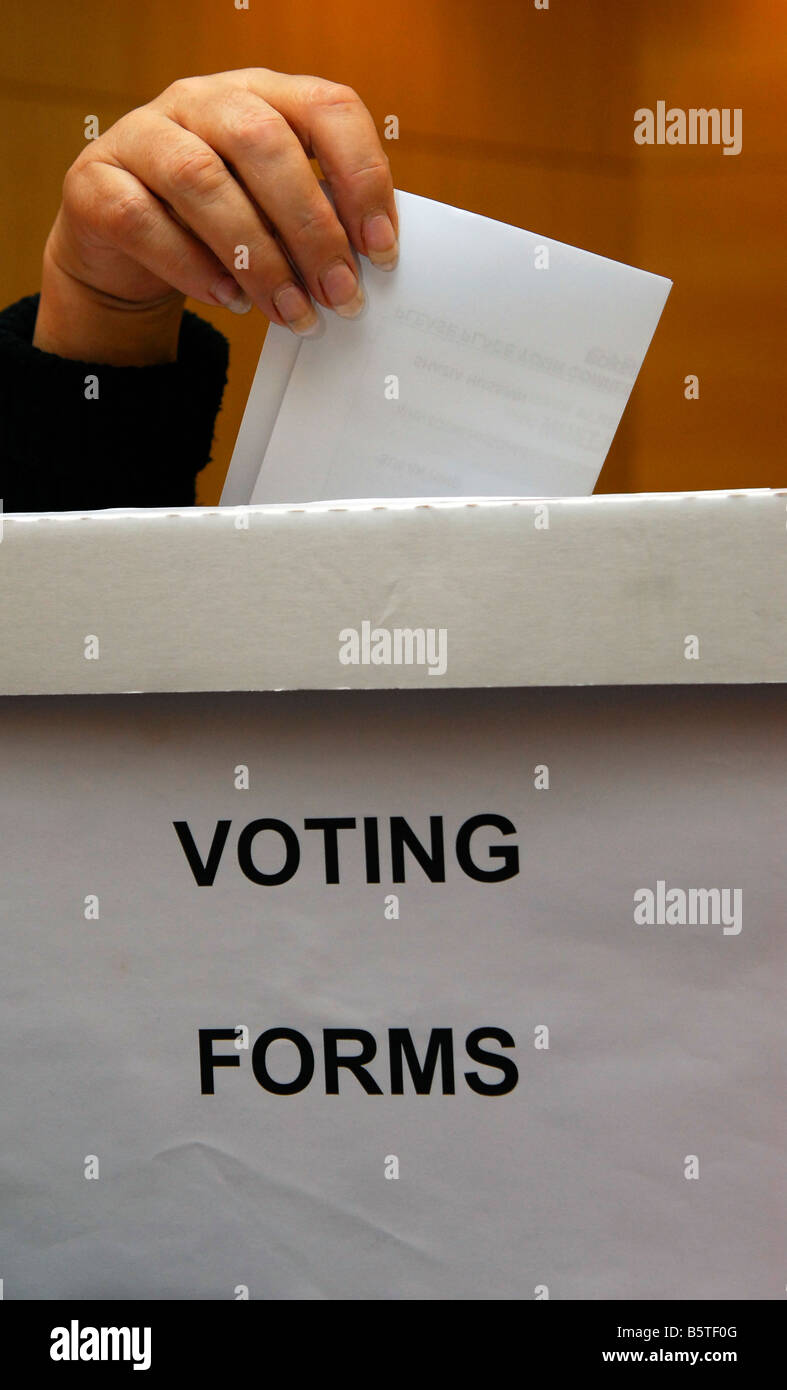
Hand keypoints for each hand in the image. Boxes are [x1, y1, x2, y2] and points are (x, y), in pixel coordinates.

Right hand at [33, 68, 398, 363]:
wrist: (124, 250)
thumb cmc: (217, 230)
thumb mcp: (273, 215)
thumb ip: (317, 221)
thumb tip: (368, 266)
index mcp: (261, 95)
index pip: (325, 106)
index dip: (361, 174)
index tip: (381, 248)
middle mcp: (200, 100)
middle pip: (263, 142)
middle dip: (311, 227)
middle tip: (339, 294)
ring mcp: (141, 135)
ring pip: (201, 179)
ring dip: (256, 257)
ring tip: (290, 312)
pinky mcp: (95, 182)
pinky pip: (142, 220)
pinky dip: (192, 267)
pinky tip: (229, 301)